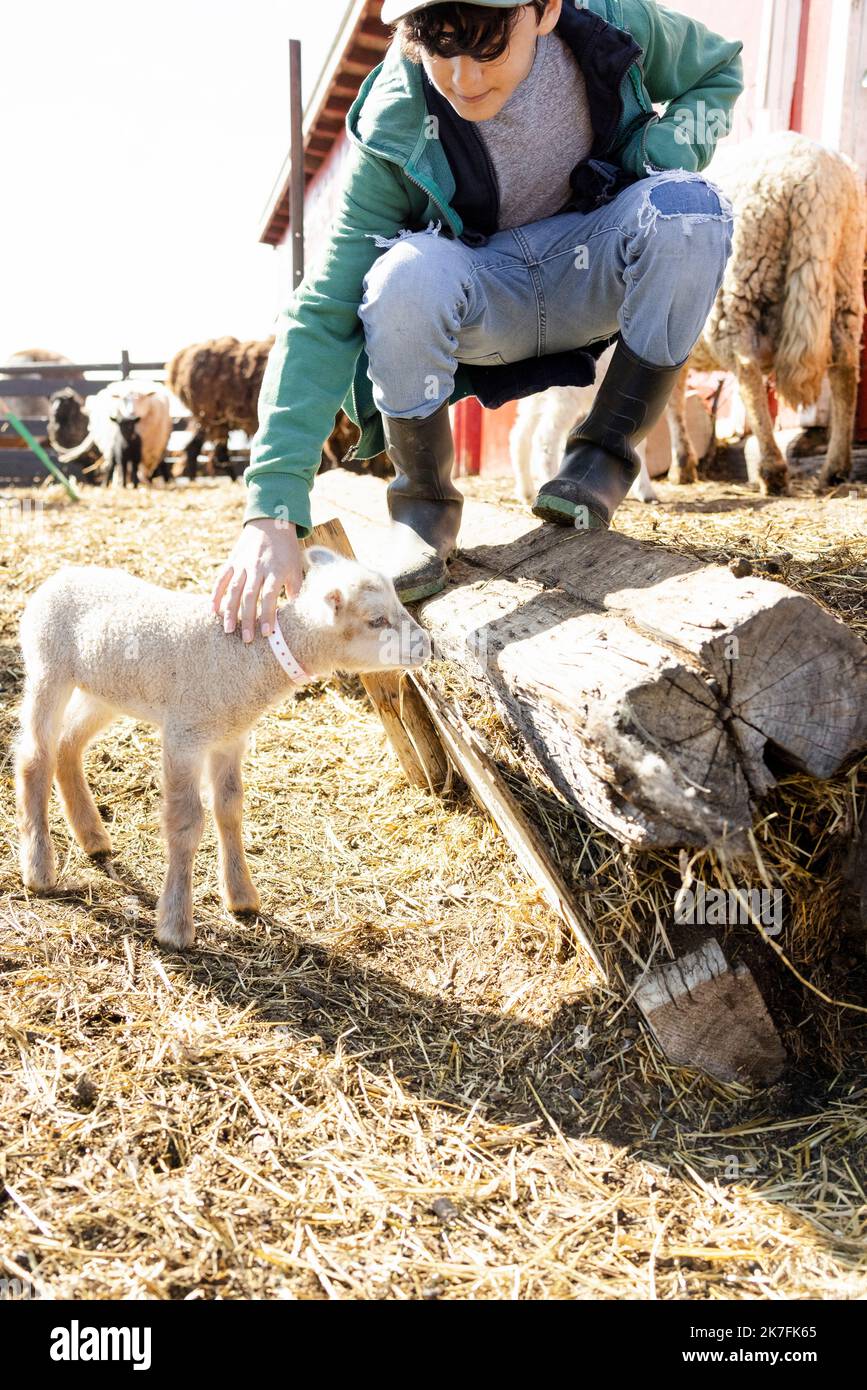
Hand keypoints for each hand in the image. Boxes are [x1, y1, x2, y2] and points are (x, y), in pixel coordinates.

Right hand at [211, 517, 303, 641]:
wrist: (271, 523)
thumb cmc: (287, 552)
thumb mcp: (296, 569)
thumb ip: (295, 591)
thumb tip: (298, 616)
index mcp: (274, 570)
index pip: (269, 596)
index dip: (267, 615)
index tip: (266, 633)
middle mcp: (256, 568)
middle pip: (249, 596)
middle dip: (247, 619)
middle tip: (246, 639)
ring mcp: (242, 564)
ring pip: (233, 590)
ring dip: (229, 611)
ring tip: (227, 630)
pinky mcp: (232, 561)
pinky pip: (221, 579)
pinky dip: (215, 594)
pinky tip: (212, 610)